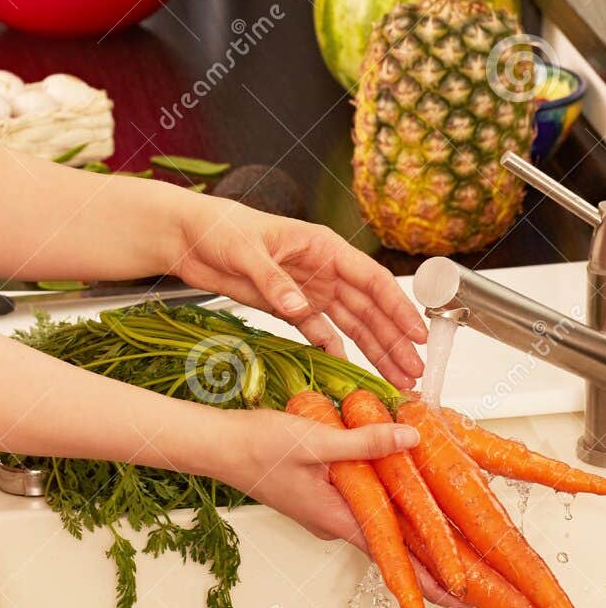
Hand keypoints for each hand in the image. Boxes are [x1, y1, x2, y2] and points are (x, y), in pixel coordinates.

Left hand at [170, 199, 427, 389]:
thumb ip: (274, 281)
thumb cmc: (220, 229)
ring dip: (374, 350)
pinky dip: (334, 350)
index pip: (371, 279)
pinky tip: (351, 371)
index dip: (398, 308)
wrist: (189, 237)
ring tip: (396, 377)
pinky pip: (320, 331)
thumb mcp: (246, 251)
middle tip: (414, 372)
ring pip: (351, 323)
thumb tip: (299, 308)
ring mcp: (308, 288)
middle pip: (368, 308)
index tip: (418, 335)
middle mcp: (323, 269)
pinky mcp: (288, 305)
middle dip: (394, 339)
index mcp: (322, 247)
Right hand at [220, 409, 469, 607]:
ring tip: (447, 549)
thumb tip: (409, 436)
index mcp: (336, 516)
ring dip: (412, 539)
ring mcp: (326, 510)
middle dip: (430, 570)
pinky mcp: (319, 495)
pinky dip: (388, 508)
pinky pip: (362, 506)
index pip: (394, 555)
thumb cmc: (257, 447)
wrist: (220, 446)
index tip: (461, 599)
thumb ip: (363, 441)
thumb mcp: (314, 440)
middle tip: (468, 592)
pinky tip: (400, 497)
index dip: (430, 579)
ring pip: (379, 525)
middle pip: (392, 547)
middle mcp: (334, 520)